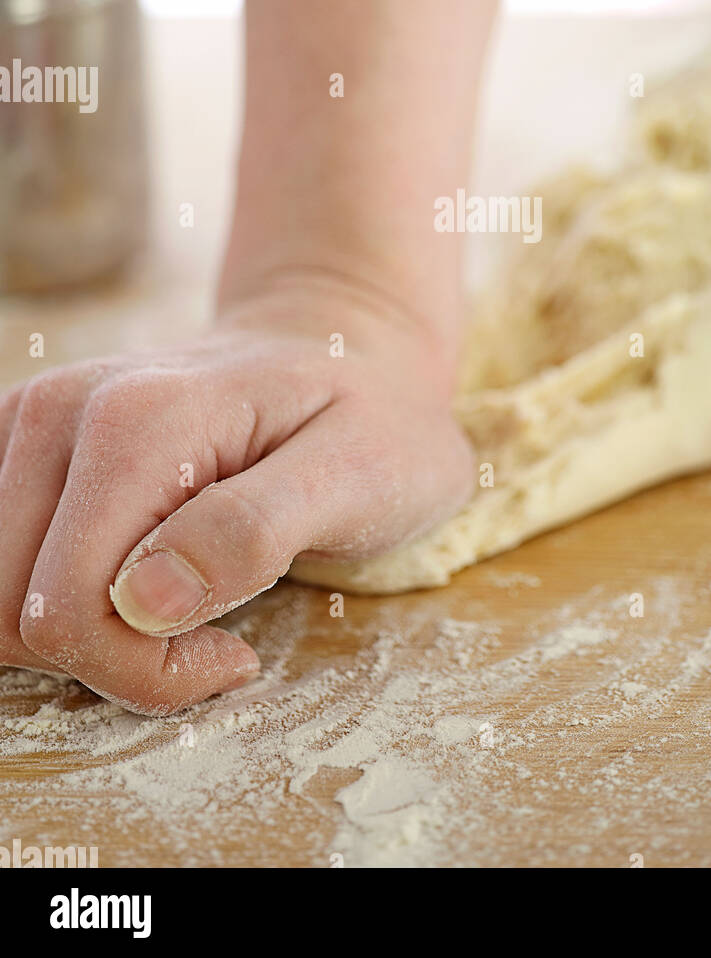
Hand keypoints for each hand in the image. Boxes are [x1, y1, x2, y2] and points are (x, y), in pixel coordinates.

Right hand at [0, 281, 472, 713]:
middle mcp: (60, 409)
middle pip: (11, 610)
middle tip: (210, 637)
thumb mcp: (358, 477)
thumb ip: (255, 531)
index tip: (233, 654)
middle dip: (109, 657)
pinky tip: (140, 578)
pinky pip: (2, 563)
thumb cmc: (369, 420)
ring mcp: (31, 421)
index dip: (143, 667)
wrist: (340, 349)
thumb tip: (144, 601)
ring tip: (183, 600)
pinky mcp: (23, 444)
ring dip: (82, 632)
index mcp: (136, 418)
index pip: (67, 608)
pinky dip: (59, 598)